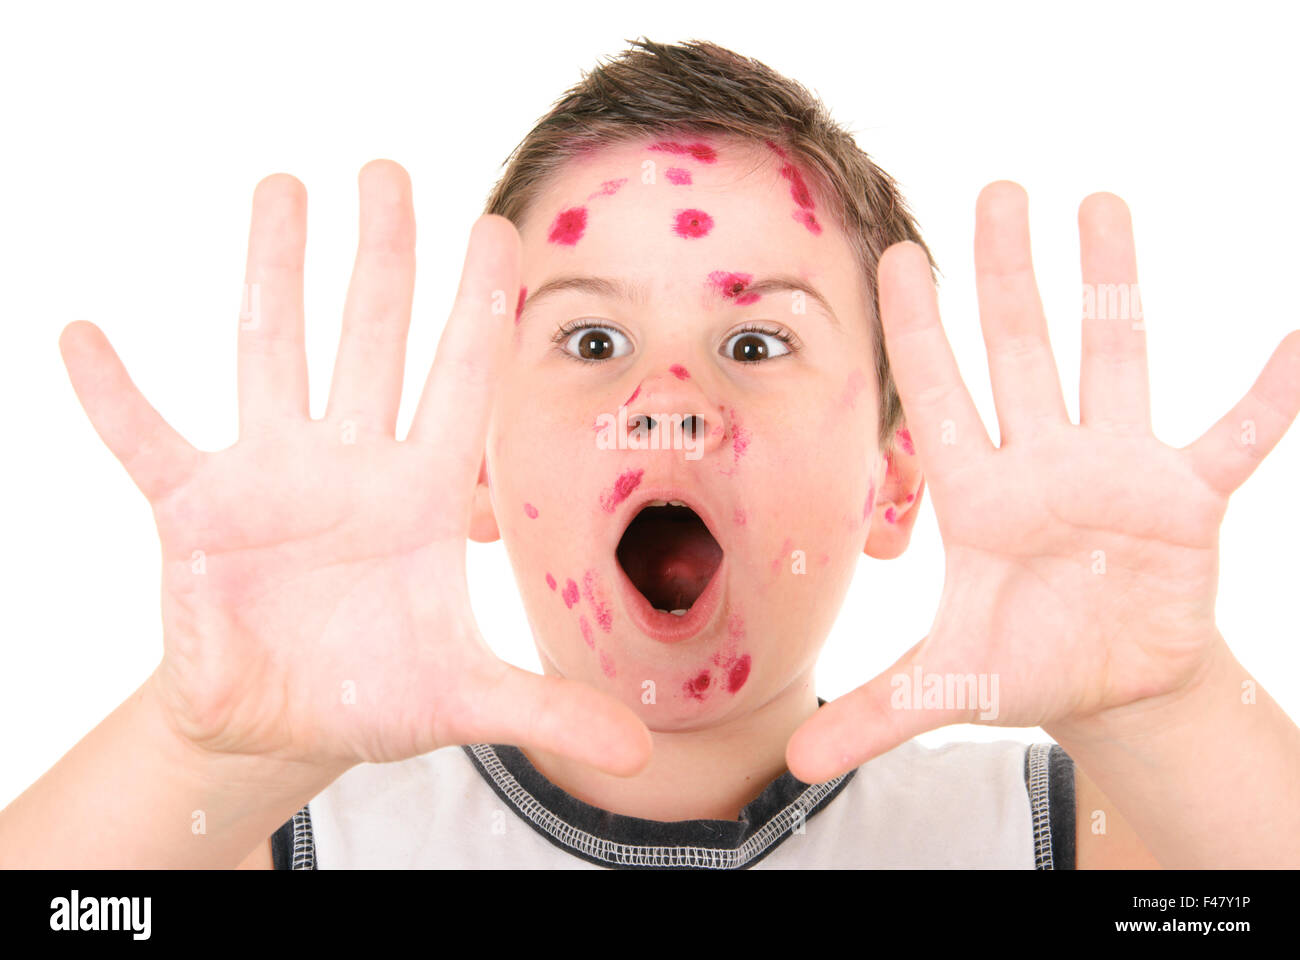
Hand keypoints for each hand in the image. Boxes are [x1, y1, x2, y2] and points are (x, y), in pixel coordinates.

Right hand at [59, 160, 650, 775]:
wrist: (282, 725)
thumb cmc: (374, 693)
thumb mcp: (463, 702)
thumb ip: (544, 708)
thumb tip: (642, 755)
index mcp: (423, 497)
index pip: (461, 385)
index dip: (481, 311)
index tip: (500, 229)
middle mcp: (351, 465)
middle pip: (370, 340)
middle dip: (382, 259)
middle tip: (390, 169)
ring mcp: (270, 478)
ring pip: (271, 356)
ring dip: (273, 275)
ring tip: (281, 187)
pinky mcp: (193, 511)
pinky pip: (145, 441)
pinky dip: (113, 395)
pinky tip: (82, 335)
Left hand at [788, 181, 1299, 782]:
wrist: (1112, 686)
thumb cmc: (1029, 666)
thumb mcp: (949, 688)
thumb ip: (873, 715)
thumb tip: (787, 767)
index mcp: (977, 495)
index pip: (937, 392)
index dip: (917, 326)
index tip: (898, 253)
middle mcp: (1042, 462)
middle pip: (1019, 350)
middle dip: (1005, 274)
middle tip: (996, 190)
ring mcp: (1117, 469)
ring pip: (1110, 359)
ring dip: (1109, 285)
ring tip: (1101, 202)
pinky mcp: (1187, 499)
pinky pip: (1235, 436)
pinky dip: (1268, 396)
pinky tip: (1296, 342)